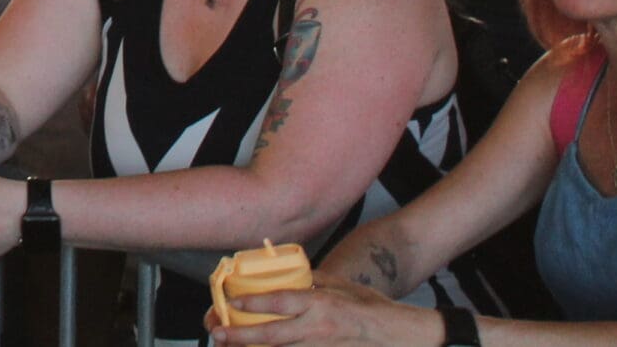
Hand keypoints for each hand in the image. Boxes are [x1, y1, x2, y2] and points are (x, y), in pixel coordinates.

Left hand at [205, 275, 434, 344]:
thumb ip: (310, 280)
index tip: (230, 300)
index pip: (280, 302)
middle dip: (241, 335)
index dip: (252, 302)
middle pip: (272, 335)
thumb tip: (283, 276)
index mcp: (321, 303)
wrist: (400, 335)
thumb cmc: (370, 307)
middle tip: (217, 332)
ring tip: (228, 346)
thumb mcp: (339, 285)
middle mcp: (319, 329)